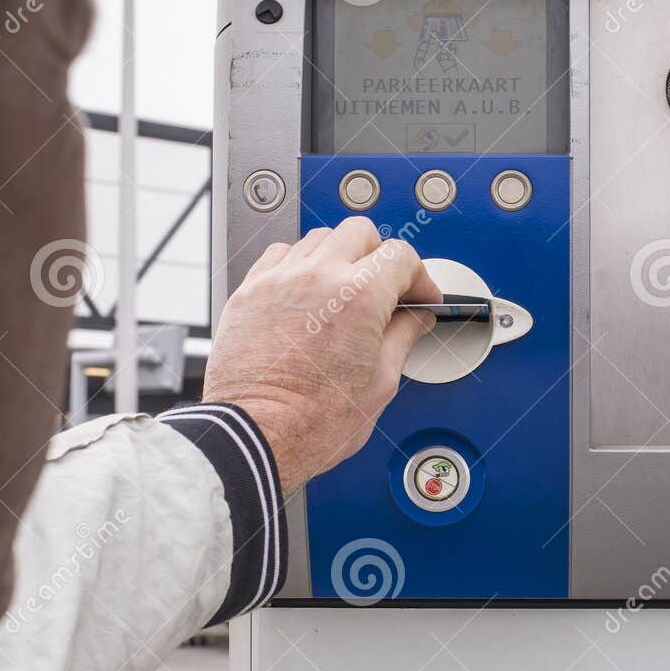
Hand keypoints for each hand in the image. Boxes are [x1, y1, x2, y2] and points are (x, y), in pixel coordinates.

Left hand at [202, 219, 440, 496]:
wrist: (256, 436)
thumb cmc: (312, 422)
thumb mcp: (380, 382)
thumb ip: (402, 338)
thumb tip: (415, 320)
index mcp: (360, 296)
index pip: (402, 256)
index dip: (420, 277)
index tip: (419, 298)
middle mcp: (318, 277)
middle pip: (360, 234)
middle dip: (381, 257)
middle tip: (387, 289)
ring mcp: (280, 280)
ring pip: (319, 239)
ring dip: (340, 257)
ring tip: (345, 291)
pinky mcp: (250, 292)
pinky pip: (279, 255)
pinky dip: (299, 265)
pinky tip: (306, 291)